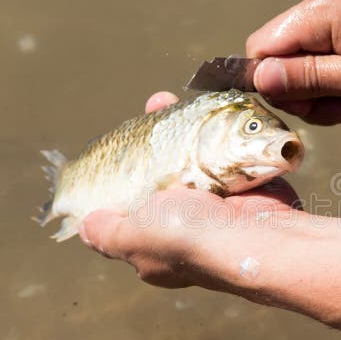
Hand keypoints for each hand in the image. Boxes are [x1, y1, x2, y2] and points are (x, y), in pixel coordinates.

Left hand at [80, 92, 300, 288]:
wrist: (256, 236)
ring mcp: (218, 202)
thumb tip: (84, 225)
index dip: (125, 169)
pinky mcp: (244, 185)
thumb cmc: (189, 239)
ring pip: (194, 158)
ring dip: (185, 129)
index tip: (120, 139)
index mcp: (159, 238)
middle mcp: (188, 222)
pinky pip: (227, 155)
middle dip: (157, 137)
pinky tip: (210, 112)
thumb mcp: (132, 238)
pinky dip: (219, 134)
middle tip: (156, 106)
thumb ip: (107, 232)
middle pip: (164, 171)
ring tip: (175, 100)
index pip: (133, 201)